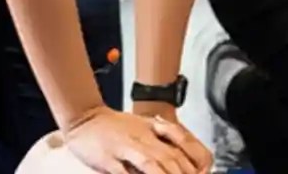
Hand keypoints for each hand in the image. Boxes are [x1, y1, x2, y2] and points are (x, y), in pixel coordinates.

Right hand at [65, 106, 202, 173]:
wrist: (85, 118)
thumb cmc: (116, 126)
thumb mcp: (144, 126)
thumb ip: (163, 139)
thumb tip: (181, 160)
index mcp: (154, 129)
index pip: (182, 142)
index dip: (195, 159)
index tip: (203, 171)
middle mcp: (143, 137)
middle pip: (170, 157)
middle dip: (183, 173)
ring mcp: (125, 148)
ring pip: (151, 165)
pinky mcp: (108, 159)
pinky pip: (124, 173)